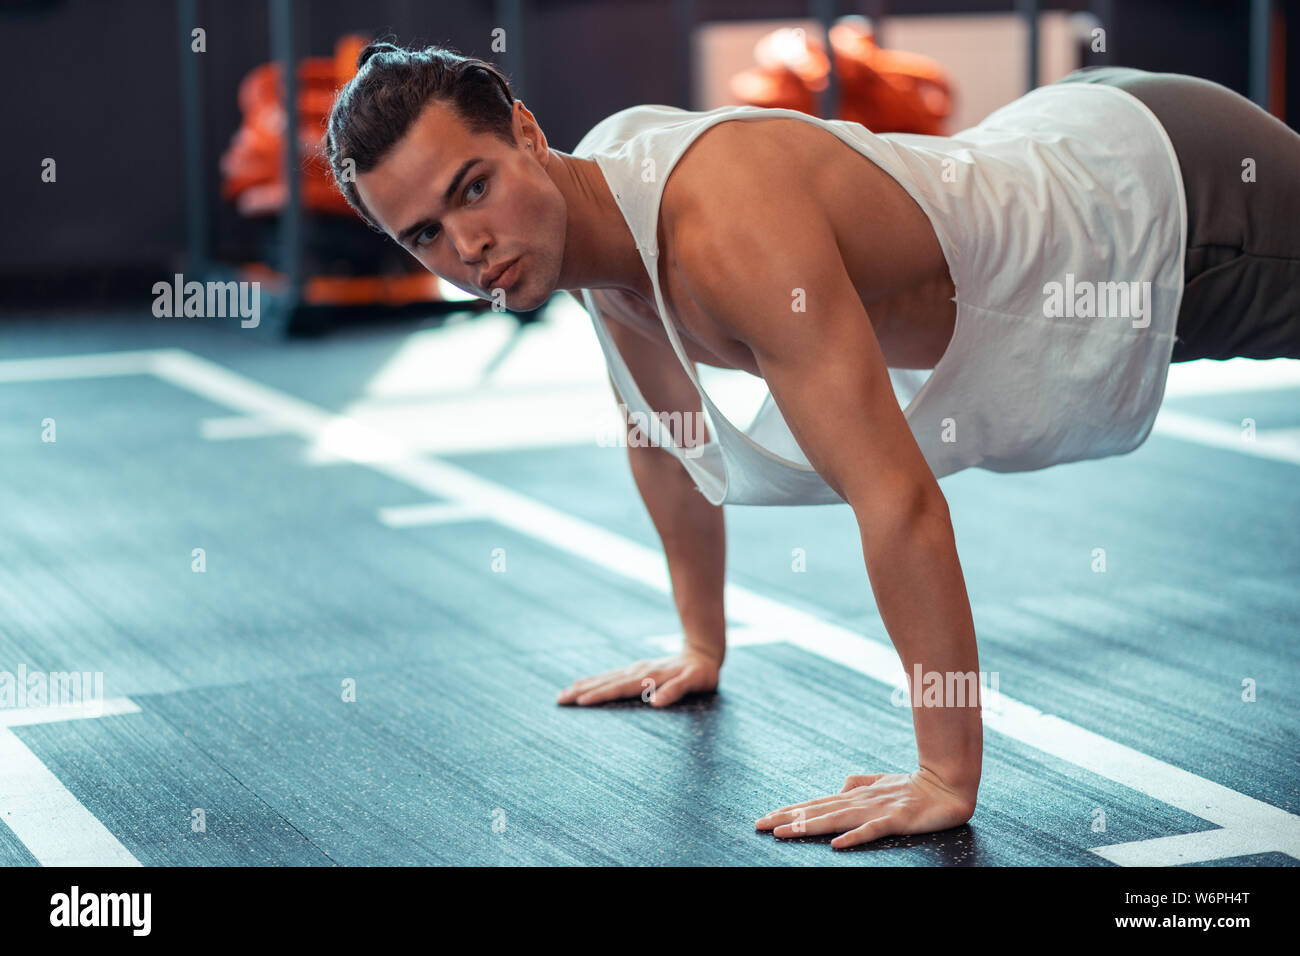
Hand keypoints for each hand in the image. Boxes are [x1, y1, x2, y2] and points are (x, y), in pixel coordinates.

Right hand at [556, 649, 720, 706]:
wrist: (703, 652)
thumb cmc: (700, 673)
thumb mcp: (694, 682)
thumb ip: (675, 691)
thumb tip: (655, 703)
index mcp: (649, 677)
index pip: (619, 688)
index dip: (600, 696)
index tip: (580, 702)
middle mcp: (638, 672)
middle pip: (605, 682)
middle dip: (582, 691)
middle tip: (559, 699)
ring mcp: (636, 669)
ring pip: (605, 678)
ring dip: (585, 685)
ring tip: (564, 691)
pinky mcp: (637, 670)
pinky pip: (612, 676)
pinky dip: (596, 681)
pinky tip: (586, 684)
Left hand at [755, 768, 975, 848]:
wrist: (947, 785)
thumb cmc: (913, 786)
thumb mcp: (880, 783)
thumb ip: (858, 783)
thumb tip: (837, 788)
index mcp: (854, 795)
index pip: (815, 804)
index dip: (789, 811)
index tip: (764, 819)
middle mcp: (859, 801)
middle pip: (817, 810)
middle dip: (787, 818)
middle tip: (759, 826)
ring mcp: (877, 810)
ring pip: (836, 819)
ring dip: (809, 826)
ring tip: (784, 833)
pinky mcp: (896, 820)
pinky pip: (872, 831)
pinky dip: (854, 837)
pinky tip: (836, 846)